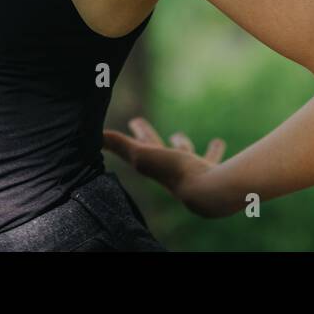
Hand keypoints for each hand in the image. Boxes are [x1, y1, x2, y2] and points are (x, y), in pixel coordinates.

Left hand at [103, 116, 230, 218]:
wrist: (207, 192)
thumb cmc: (173, 172)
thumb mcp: (142, 155)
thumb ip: (120, 145)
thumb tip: (96, 135)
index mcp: (154, 163)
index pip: (138, 145)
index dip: (133, 132)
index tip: (129, 121)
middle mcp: (169, 167)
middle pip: (154, 147)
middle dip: (146, 135)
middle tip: (138, 122)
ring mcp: (189, 169)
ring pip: (183, 152)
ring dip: (180, 143)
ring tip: (178, 136)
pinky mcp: (209, 171)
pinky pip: (210, 157)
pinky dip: (213, 150)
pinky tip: (218, 142)